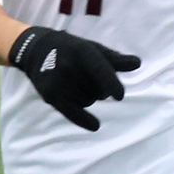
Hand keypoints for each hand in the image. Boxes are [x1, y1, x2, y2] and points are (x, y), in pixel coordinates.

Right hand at [8, 26, 140, 131]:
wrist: (36, 49)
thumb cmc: (72, 49)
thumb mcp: (92, 48)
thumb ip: (115, 59)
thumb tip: (137, 63)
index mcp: (81, 50)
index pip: (99, 69)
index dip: (110, 83)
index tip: (119, 96)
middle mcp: (68, 65)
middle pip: (99, 90)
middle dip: (99, 88)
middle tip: (86, 76)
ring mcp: (58, 81)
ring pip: (88, 101)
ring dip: (88, 96)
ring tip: (76, 83)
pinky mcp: (50, 95)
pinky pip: (73, 113)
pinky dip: (85, 120)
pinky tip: (95, 125)